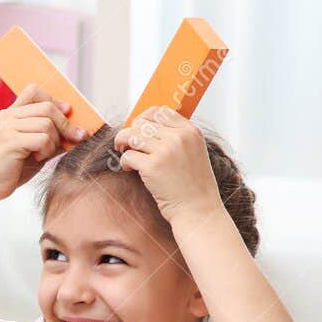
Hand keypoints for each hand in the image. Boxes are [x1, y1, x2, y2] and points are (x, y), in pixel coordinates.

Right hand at [0, 84, 86, 204]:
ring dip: (54, 141)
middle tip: (75, 137)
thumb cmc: (12, 170)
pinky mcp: (10, 141)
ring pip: (46, 123)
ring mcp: (7, 128)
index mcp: (10, 114)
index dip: (54, 100)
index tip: (67, 112)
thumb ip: (51, 136)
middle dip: (66, 123)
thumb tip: (79, 131)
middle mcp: (7, 117)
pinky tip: (38, 158)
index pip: (33, 91)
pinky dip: (47, 150)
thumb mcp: (35, 149)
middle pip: (47, 107)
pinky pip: (42, 138)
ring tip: (44, 153)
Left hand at [112, 107, 220, 224]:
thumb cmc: (193, 185)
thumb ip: (176, 137)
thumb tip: (145, 126)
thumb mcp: (194, 152)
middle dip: (131, 133)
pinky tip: (131, 169)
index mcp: (191, 131)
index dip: (144, 119)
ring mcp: (166, 151)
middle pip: (141, 122)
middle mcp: (179, 137)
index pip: (160, 111)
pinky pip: (127, 155)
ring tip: (126, 154)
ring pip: (131, 135)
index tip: (139, 130)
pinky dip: (125, 162)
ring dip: (123, 144)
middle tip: (128, 145)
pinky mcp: (152, 166)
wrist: (198, 210)